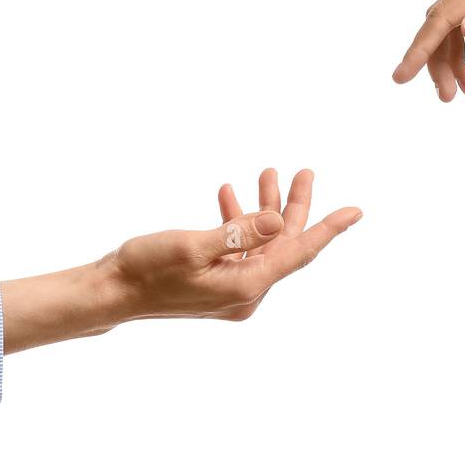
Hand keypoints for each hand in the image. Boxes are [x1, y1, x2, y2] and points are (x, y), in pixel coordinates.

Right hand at [1, 169, 361, 352]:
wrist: (108, 293)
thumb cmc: (144, 269)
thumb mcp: (193, 245)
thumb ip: (238, 232)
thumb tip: (278, 221)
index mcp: (246, 288)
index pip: (298, 253)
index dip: (327, 228)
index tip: (356, 210)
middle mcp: (245, 293)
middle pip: (283, 245)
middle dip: (293, 207)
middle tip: (304, 171)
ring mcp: (230, 290)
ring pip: (261, 244)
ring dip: (263, 209)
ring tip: (268, 172)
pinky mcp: (214, 283)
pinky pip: (238, 249)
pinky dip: (237, 223)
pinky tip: (227, 195)